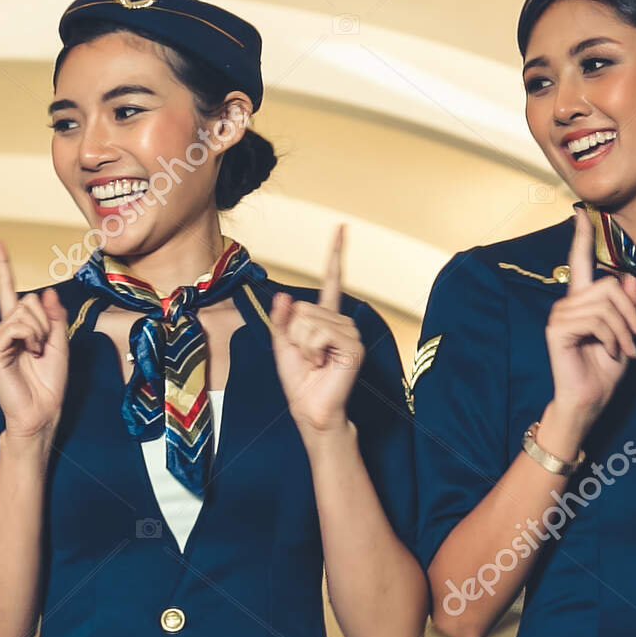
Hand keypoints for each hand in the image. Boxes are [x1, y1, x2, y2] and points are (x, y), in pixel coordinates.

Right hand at [0, 241, 68, 439]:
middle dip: (44, 320)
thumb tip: (46, 292)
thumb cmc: (50, 383)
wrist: (43, 411)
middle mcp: (5, 330)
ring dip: (39, 331)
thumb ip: (53, 317)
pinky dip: (29, 337)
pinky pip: (14, 327)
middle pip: (26, 300)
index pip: (9, 291)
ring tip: (37, 353)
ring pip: (22, 312)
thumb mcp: (60, 343)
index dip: (3, 267)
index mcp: (20, 327)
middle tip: (44, 346)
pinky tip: (30, 354)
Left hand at [269, 224, 361, 433]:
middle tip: (307, 356)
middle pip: (303, 308)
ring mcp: (349, 332)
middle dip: (294, 334)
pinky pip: (319, 334)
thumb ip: (282, 318)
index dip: (336, 253)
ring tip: (315, 362)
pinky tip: (322, 363)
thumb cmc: (299, 380)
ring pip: (308, 321)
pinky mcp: (354, 345)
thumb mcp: (281, 344)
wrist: (309, 408)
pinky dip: (311, 351)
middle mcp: (341, 321)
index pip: (332, 279)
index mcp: (325, 318)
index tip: (342, 227)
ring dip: (302, 345)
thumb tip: (286, 295)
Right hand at [545, 215, 635, 431]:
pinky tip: (608, 353)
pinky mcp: (557, 329)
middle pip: (609, 285)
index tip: (581, 212)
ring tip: (622, 350)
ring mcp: (560, 315)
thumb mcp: (627, 333)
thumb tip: (626, 279)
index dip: (582, 236)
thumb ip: (629, 306)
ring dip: (623, 330)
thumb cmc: (606, 368)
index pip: (581, 262)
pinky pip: (596, 320)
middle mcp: (568, 303)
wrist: (589, 400)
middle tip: (635, 340)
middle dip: (631, 313)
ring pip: (606, 303)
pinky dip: (611, 338)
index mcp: (583, 301)